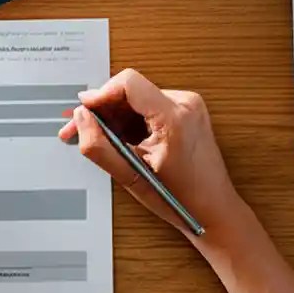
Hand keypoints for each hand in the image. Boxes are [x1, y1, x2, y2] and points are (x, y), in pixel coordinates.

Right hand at [59, 69, 242, 241]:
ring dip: (114, 116)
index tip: (83, 110)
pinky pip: (148, 106)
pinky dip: (130, 120)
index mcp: (175, 118)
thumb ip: (99, 146)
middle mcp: (185, 104)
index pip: (128, 83)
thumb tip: (82, 119)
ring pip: (136, 98)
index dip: (99, 94)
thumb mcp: (131, 176)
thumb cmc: (183, 199)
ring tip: (99, 139)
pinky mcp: (186, 111)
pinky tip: (120, 140)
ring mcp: (188, 106)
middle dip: (101, 109)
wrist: (214, 209)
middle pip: (130, 90)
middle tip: (79, 129)